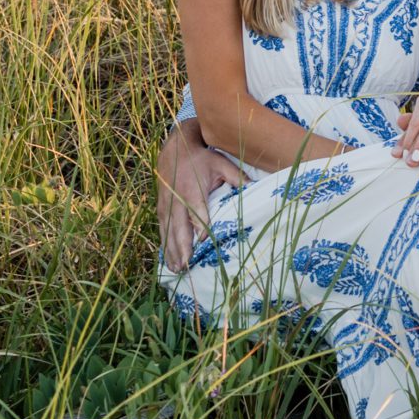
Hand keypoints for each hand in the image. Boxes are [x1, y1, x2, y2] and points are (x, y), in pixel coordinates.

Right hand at [157, 122, 247, 269]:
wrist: (175, 149)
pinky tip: (169, 260)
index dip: (200, 225)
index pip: (197, 211)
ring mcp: (167, 206)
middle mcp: (177, 200)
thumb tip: (256, 188)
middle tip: (187, 265)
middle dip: (183, 247)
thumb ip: (237, 177)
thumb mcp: (221, 164)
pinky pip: (162, 230)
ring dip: (172, 251)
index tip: (205, 241)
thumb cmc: (202, 159)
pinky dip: (165, 246)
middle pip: (180, 226)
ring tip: (178, 269)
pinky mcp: (161, 209)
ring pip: (169, 232)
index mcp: (193, 190)